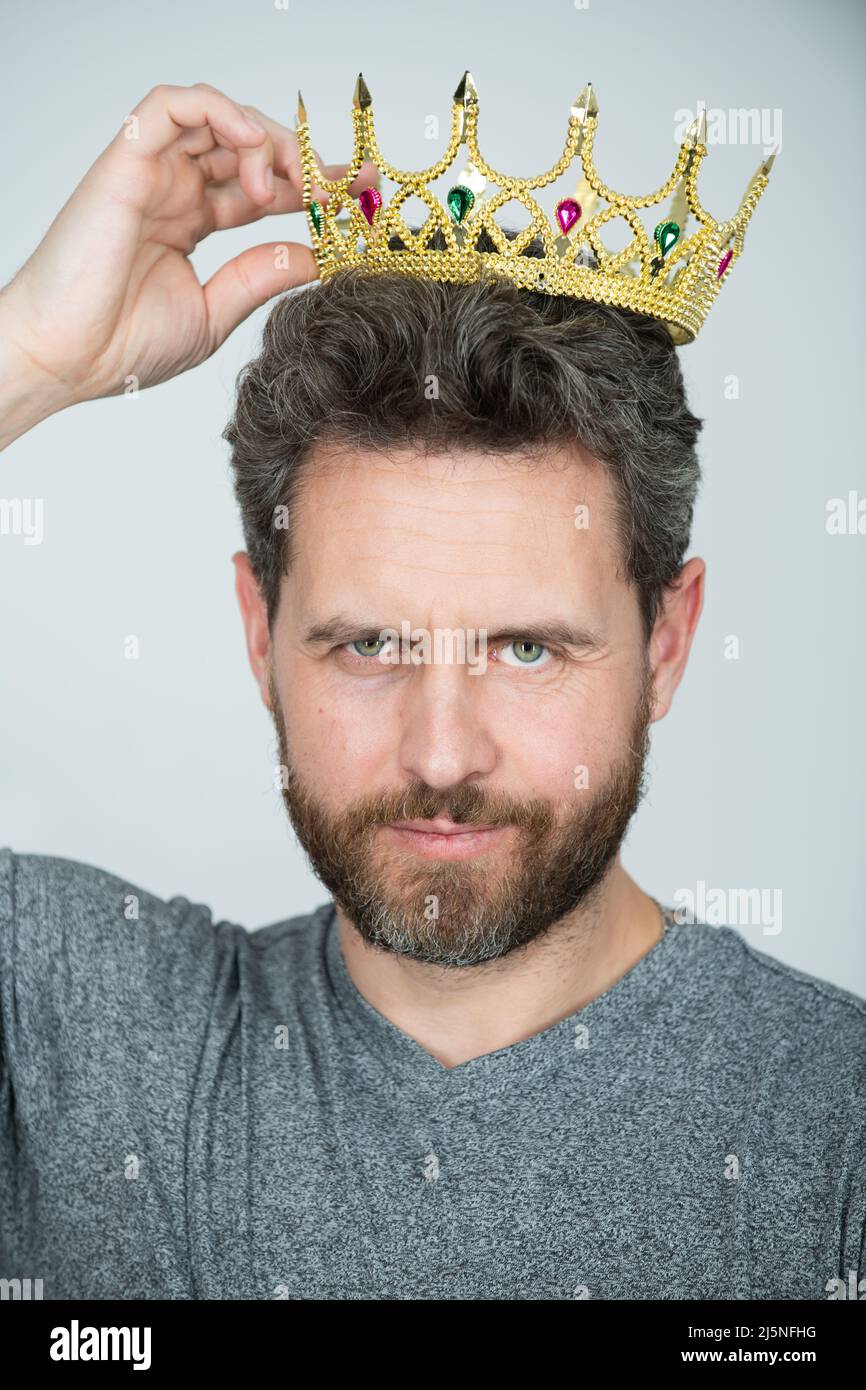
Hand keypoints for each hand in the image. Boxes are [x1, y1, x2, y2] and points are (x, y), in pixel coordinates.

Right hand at [0, 82, 376, 420]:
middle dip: (302, 160)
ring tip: (288, 182)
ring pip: (217, 118)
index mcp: (192, 222)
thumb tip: (320, 254)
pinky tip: (251, 142)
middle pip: (248, 147)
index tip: (359, 191)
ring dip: (264, 140)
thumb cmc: (123, 345)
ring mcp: (150, 172)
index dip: (312, 183)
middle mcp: (173, 190)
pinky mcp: (124, 161)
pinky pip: (170, 106)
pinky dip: (216, 109)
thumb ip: (264, 274)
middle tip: (339, 186)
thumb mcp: (217, 311)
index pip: (263, 186)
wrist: (68, 359)